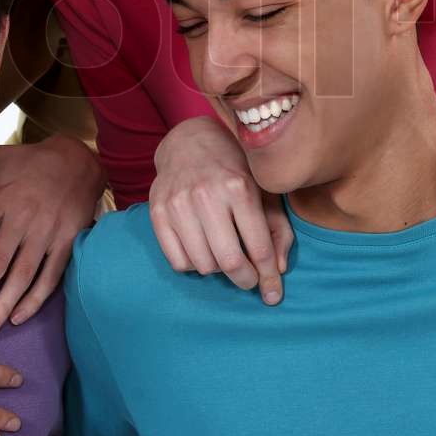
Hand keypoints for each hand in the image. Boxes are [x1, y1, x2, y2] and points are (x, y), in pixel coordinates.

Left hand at [0, 136, 103, 331]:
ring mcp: (47, 232)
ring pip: (23, 273)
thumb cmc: (28, 162)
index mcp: (1, 198)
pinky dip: (35, 299)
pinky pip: (50, 275)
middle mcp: (23, 217)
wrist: (78, 161)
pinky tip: (18, 317)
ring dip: (5, 303)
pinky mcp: (67, 242)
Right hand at [149, 115, 292, 304]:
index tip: (272, 294)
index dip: (268, 276)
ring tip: (224, 256)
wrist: (190, 141)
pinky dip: (193, 265)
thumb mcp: (264, 190)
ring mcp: (178, 204)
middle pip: (229, 262)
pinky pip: (178, 261)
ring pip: (202, 265)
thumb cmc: (234, 168)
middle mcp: (206, 195)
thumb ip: (277, 229)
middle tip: (249, 280)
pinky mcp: (157, 211)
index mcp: (239, 187)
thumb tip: (278, 269)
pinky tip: (202, 249)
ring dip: (218, 270)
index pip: (259, 248)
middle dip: (245, 280)